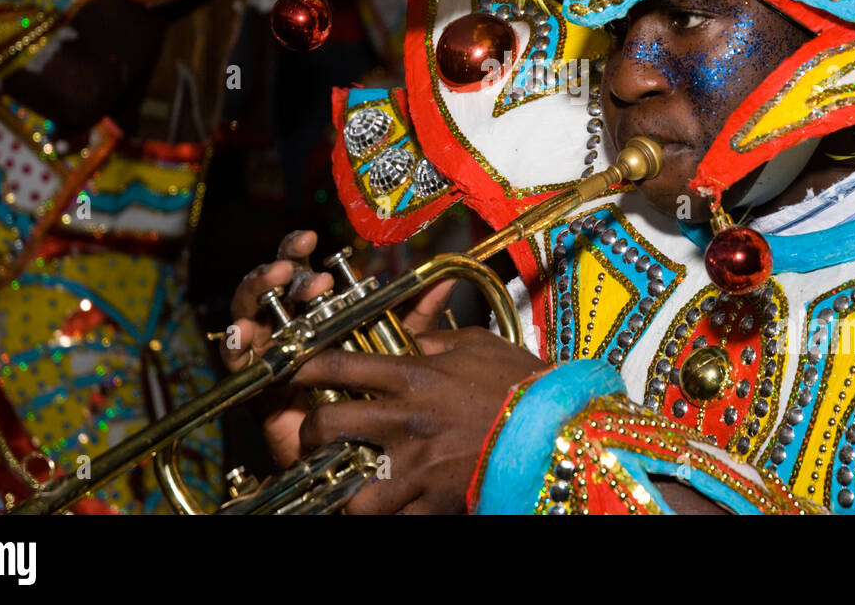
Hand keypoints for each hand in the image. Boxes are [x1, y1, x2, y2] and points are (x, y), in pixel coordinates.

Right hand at [220, 230, 456, 467]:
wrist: (361, 458)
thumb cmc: (376, 398)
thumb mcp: (399, 351)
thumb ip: (416, 317)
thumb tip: (443, 281)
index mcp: (320, 312)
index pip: (303, 272)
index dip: (300, 252)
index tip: (312, 238)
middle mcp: (292, 328)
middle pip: (275, 287)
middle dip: (280, 267)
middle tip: (295, 263)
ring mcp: (272, 353)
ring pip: (251, 312)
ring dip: (257, 292)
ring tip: (274, 280)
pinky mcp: (258, 386)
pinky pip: (236, 361)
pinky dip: (233, 343)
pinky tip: (242, 331)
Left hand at [294, 326, 544, 513]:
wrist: (559, 429)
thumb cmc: (522, 382)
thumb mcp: (476, 344)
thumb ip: (435, 337)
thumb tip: (410, 336)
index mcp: (415, 377)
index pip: (340, 366)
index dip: (305, 366)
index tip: (295, 368)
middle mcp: (406, 421)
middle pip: (330, 424)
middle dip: (311, 428)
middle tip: (315, 429)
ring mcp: (417, 466)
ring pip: (350, 486)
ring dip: (339, 484)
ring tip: (340, 480)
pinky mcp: (433, 500)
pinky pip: (393, 517)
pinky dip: (383, 513)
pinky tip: (381, 505)